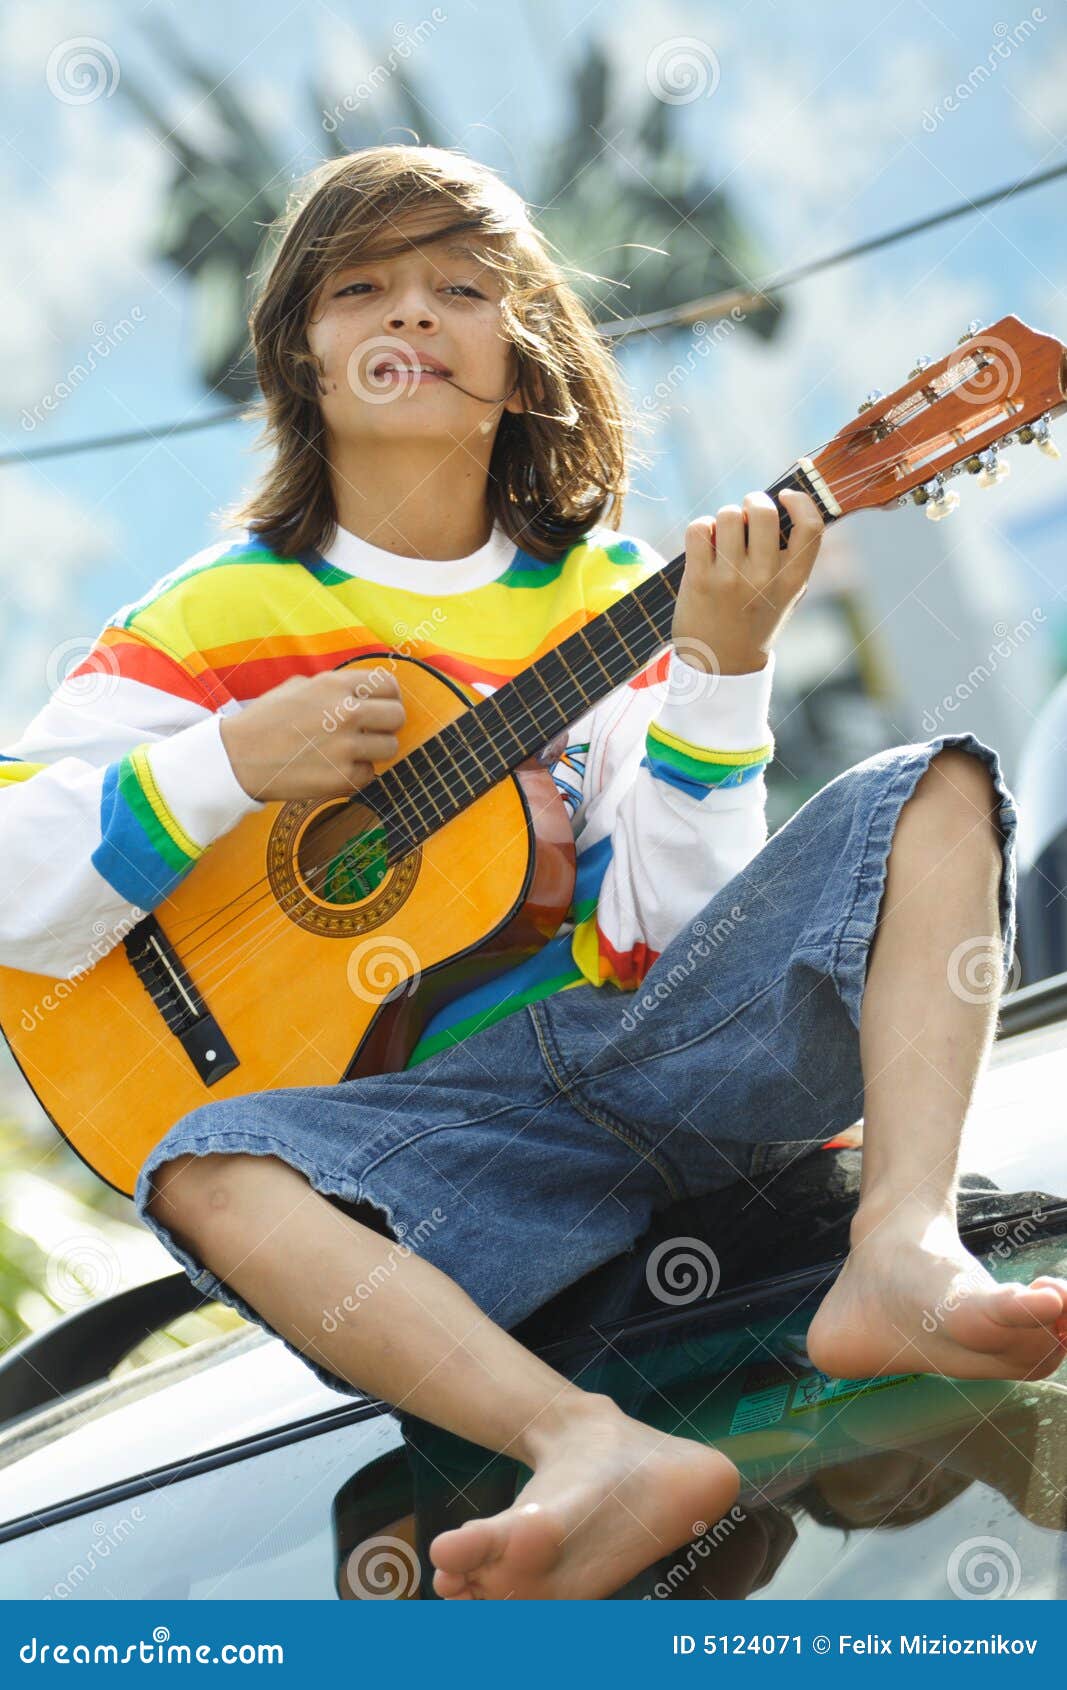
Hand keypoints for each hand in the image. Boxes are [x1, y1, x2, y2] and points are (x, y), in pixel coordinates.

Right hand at [219, 665, 405, 800]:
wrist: (238, 758)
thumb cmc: (265, 721)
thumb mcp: (297, 687)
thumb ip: (333, 687)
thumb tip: (364, 693)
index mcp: (335, 685)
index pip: (388, 685)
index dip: (389, 696)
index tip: (382, 706)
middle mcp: (346, 713)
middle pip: (397, 716)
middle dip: (387, 724)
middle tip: (372, 732)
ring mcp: (347, 747)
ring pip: (390, 747)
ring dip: (374, 751)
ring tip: (351, 752)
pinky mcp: (343, 777)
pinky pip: (370, 774)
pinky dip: (357, 774)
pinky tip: (334, 769)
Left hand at [671, 488, 823, 674]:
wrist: (721, 664)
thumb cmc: (755, 620)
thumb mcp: (787, 595)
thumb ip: (791, 557)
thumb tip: (787, 506)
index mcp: (793, 580)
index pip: (811, 526)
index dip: (800, 501)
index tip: (786, 496)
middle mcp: (764, 578)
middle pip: (763, 511)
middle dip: (753, 501)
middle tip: (747, 511)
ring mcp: (731, 579)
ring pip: (729, 515)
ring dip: (725, 517)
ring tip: (724, 534)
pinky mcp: (700, 580)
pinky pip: (700, 529)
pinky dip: (702, 527)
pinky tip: (705, 541)